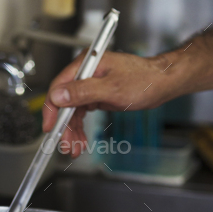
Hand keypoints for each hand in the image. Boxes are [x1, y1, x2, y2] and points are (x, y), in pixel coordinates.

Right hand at [42, 50, 168, 156]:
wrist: (162, 83)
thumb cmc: (144, 79)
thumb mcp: (112, 88)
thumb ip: (83, 91)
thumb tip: (59, 95)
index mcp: (88, 63)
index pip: (60, 85)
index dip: (52, 108)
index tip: (50, 127)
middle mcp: (88, 72)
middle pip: (65, 101)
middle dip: (64, 125)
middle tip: (66, 144)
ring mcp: (92, 83)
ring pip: (73, 109)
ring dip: (72, 130)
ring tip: (74, 148)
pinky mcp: (98, 93)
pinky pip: (83, 111)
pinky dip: (81, 126)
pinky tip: (81, 140)